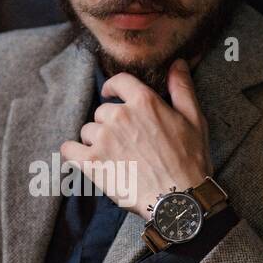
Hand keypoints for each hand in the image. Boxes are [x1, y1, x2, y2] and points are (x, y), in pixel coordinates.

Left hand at [60, 58, 212, 217]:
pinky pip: (69, 150)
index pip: (118, 82)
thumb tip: (178, 64)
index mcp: (143, 102)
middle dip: (110, 124)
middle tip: (125, 142)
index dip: (113, 88)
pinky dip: (73, 153)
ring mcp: (103, 139)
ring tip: (114, 157)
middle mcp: (119, 116)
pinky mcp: (91, 163)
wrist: (178, 199)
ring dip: (96, 141)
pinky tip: (83, 159)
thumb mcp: (194, 120)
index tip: (111, 94)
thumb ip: (182, 89)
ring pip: (88, 131)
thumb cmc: (190, 160)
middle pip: (102, 111)